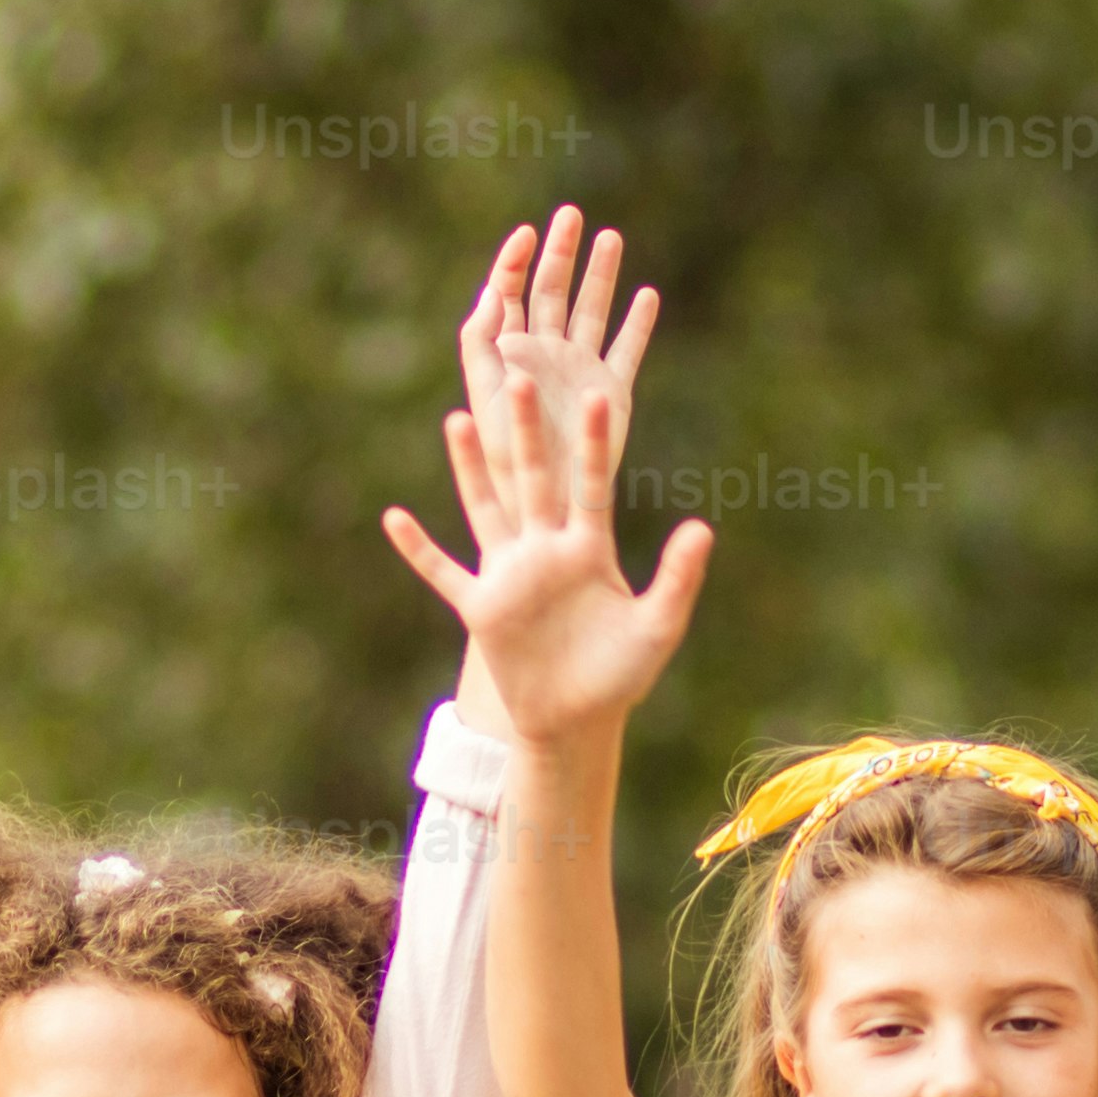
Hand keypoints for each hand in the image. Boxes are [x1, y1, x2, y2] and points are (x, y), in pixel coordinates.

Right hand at [378, 277, 715, 747]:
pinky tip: (394, 517)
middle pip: (533, 479)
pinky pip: (443, 572)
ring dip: (470, 467)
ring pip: (486, 509)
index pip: (591, 485)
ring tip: (460, 418)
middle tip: (520, 376)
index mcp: (589, 548)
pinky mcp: (481, 607)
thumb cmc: (621, 674)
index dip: (591, 445)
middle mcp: (545, 549)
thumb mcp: (657, 626)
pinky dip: (419, 549)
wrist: (579, 720)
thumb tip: (703, 527)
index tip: (593, 397)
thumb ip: (678, 577)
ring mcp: (509, 575)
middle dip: (528, 432)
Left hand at [464, 200, 660, 466]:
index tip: (528, 234)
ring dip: (601, 274)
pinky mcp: (611, 389)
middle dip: (562, 251)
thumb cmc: (503, 448)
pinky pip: (627, 349)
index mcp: (508, 347)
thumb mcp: (484, 388)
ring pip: (592, 309)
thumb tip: (494, 290)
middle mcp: (545, 350)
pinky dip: (639, 323)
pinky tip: (647, 295)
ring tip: (611, 237)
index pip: (511, 290)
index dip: (516, 260)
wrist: (542, 490)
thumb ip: (481, 337)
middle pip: (553, 289)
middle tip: (572, 214)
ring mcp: (579, 367)